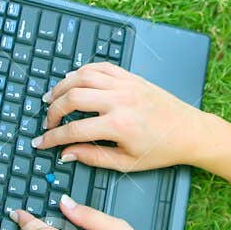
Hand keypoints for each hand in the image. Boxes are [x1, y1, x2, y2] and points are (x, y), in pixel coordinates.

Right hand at [32, 62, 209, 170]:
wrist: (188, 131)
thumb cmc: (161, 149)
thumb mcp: (127, 163)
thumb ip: (93, 158)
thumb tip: (66, 153)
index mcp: (119, 126)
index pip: (73, 130)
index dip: (52, 137)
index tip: (42, 142)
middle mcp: (120, 101)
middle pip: (72, 97)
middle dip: (52, 110)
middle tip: (47, 122)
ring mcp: (125, 85)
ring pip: (82, 76)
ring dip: (62, 86)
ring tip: (52, 98)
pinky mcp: (131, 77)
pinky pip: (100, 67)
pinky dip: (82, 71)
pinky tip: (73, 81)